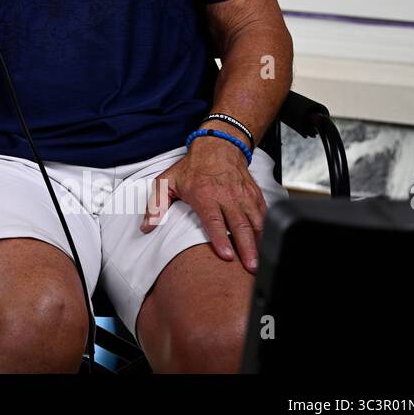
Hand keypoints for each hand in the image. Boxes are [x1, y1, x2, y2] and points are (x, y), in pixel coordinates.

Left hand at [140, 135, 267, 273]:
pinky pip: (264, 215)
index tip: (226, 256)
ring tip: (260, 262)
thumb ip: (156, 205)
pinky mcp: (255, 196)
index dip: (221, 240)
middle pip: (240, 226)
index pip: (214, 221)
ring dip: (259, 243)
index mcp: (205, 195)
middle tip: (251, 268)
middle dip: (247, 249)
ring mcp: (243, 196)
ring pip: (255, 222)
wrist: (218, 146)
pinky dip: (266, 231)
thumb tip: (146, 227)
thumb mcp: (166, 181)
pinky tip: (265, 244)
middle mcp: (227, 196)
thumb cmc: (192, 167)